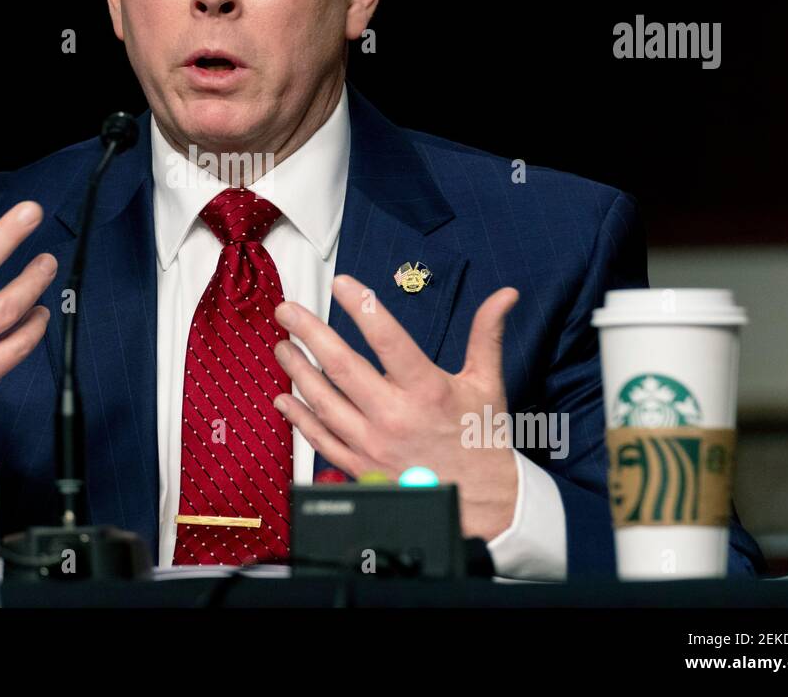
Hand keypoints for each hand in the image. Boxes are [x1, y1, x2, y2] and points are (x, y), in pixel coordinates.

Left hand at [271, 275, 520, 541]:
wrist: (483, 504)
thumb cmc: (481, 439)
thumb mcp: (487, 384)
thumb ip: (487, 335)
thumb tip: (505, 295)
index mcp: (427, 391)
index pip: (388, 340)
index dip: (362, 308)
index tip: (341, 283)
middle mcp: (395, 416)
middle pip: (341, 367)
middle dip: (309, 333)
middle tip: (287, 311)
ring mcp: (373, 445)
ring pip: (323, 402)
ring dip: (297, 371)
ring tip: (282, 346)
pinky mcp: (361, 468)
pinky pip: (321, 439)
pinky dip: (298, 417)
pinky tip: (284, 398)